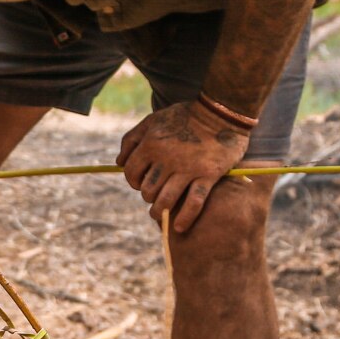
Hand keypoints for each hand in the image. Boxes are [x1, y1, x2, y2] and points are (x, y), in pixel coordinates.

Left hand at [117, 102, 249, 232]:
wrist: (220, 112)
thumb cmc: (184, 116)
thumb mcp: (153, 120)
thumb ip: (132, 139)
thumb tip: (119, 163)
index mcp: (151, 144)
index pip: (131, 173)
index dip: (132, 181)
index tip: (139, 183)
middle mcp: (166, 158)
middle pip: (147, 190)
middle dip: (148, 196)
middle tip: (154, 196)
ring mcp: (188, 168)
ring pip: (166, 200)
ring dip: (159, 211)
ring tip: (159, 214)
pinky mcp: (208, 175)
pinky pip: (194, 202)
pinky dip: (185, 218)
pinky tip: (179, 227)